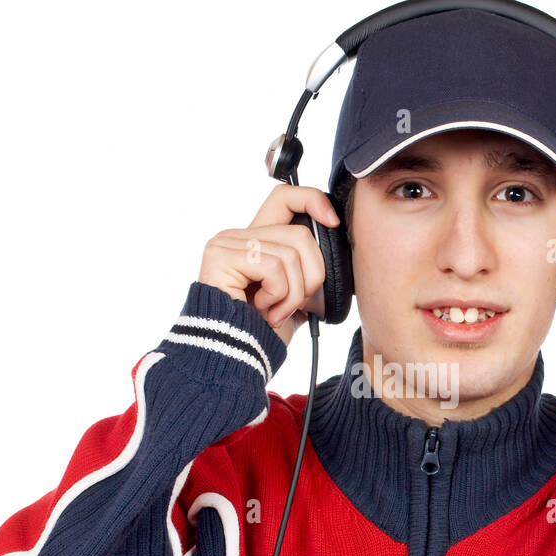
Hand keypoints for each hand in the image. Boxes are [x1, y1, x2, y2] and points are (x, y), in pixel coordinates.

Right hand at [198, 184, 339, 345]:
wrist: (235, 358)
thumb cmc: (262, 332)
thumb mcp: (294, 295)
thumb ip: (306, 268)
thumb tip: (335, 243)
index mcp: (254, 240)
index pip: (285, 196)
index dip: (313, 200)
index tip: (333, 222)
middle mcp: (237, 235)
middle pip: (300, 233)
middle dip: (312, 275)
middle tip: (296, 304)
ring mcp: (226, 244)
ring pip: (290, 253)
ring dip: (294, 293)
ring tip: (276, 313)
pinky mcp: (220, 257)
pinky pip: (272, 266)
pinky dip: (278, 295)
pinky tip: (263, 311)